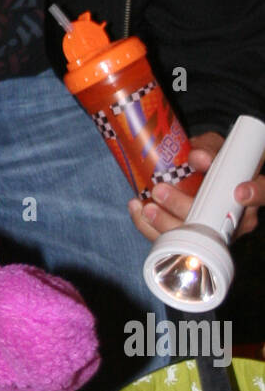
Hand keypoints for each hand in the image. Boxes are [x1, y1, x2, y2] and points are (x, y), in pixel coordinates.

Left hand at [128, 131, 262, 242]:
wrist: (208, 181)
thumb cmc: (220, 162)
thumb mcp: (219, 148)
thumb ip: (210, 148)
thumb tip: (195, 156)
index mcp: (253, 191)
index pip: (264, 193)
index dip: (255, 194)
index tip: (240, 192)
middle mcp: (238, 218)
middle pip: (213, 220)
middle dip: (182, 207)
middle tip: (160, 190)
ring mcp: (215, 234)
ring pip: (189, 238)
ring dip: (161, 223)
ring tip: (144, 205)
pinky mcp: (193, 243)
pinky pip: (170, 242)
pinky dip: (148, 227)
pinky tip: (137, 208)